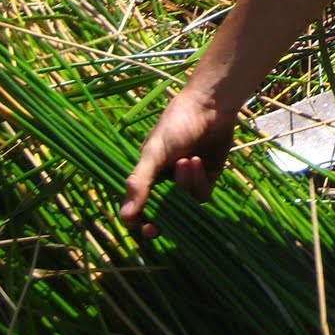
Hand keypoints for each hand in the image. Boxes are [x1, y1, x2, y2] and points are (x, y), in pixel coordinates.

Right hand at [121, 88, 238, 239]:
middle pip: (164, 213)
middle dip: (163, 219)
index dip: (141, 222)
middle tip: (159, 227)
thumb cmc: (175, 124)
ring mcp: (188, 180)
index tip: (146, 229)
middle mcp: (166, 180)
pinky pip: (201, 194)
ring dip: (185, 184)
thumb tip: (124, 217)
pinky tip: (197, 161)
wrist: (210, 105)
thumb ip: (140, 183)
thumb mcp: (154, 153)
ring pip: (185, 203)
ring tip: (187, 160)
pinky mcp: (208, 177)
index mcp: (147, 174)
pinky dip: (198, 180)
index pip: (140, 207)